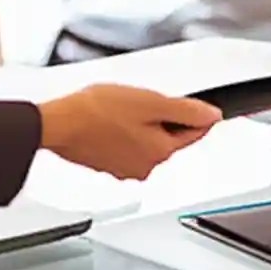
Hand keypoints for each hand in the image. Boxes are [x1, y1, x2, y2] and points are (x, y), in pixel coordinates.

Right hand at [36, 84, 221, 179]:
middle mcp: (144, 167)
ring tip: (121, 108)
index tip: (199, 106)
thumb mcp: (151, 102)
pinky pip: (124, 145)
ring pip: (144, 141)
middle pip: (167, 138)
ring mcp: (123, 168)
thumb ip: (186, 110)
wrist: (58, 124)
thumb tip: (213, 116)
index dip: (198, 116)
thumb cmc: (98, 112)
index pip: (193, 135)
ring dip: (139, 125)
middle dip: (161, 118)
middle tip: (143, 101)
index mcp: (159, 152)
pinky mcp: (105, 164)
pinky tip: (108, 119)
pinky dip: (121, 132)